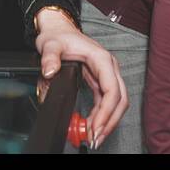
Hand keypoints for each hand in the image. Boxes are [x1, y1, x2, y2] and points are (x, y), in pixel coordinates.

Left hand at [34, 8, 127, 149]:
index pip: (112, 89)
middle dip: (109, 122)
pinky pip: (106, 102)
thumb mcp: (50, 44)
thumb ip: (49, 57)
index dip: (106, 111)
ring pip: (116, 103)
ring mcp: (106, 75)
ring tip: (92, 137)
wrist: (58, 30)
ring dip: (107, 121)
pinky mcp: (100, 81)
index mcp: (101, 58)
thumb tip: (50, 71)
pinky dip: (101, 116)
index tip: (95, 127)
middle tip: (95, 139)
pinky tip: (92, 126)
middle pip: (119, 99)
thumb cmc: (58, 36)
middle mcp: (108, 67)